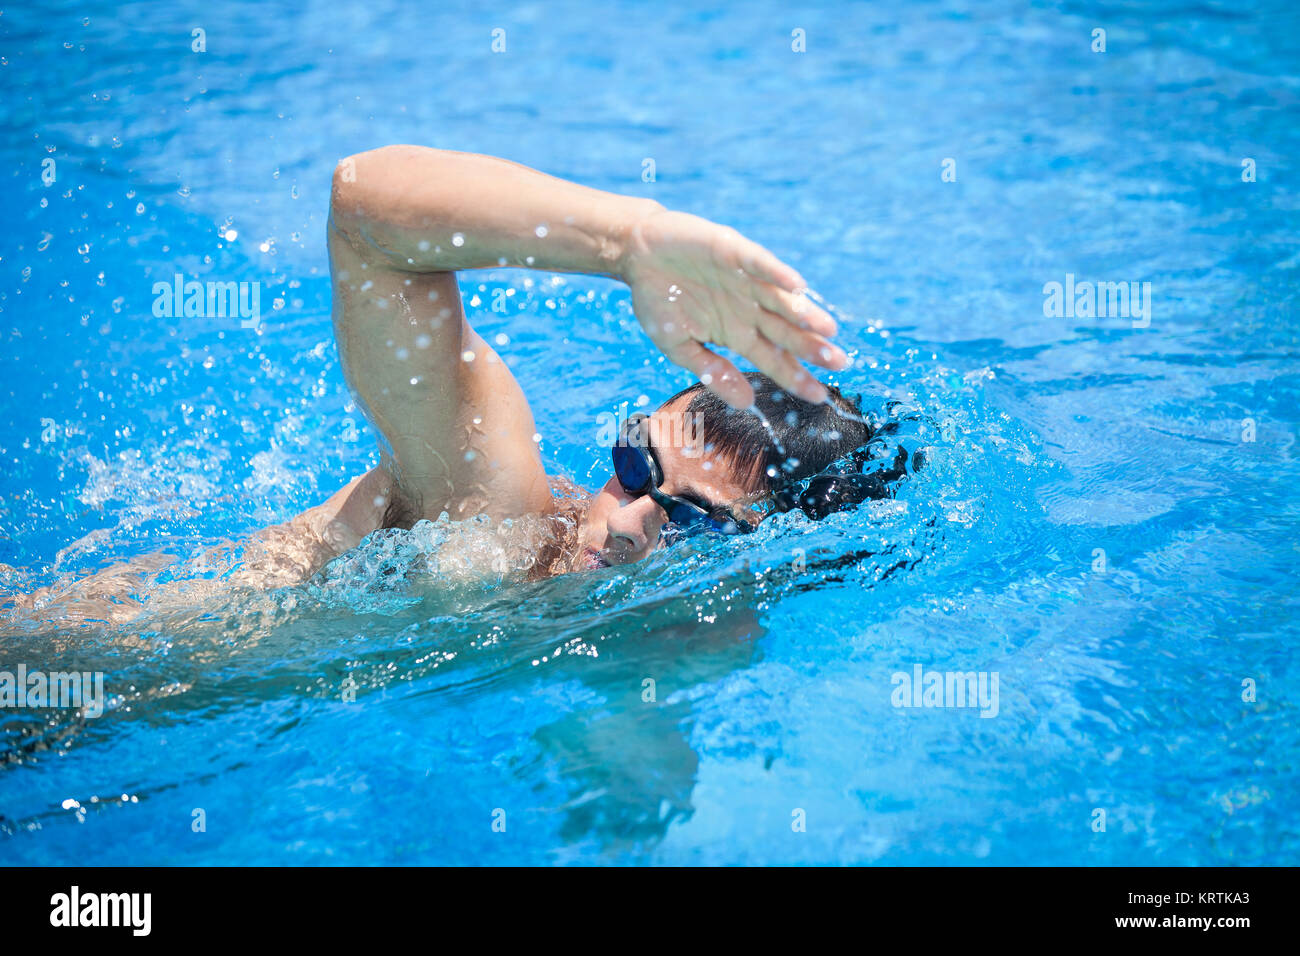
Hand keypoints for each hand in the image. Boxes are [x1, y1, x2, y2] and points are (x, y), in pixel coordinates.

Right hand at [619, 209, 848, 407]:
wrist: (637, 254)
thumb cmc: (658, 300)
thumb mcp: (679, 345)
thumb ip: (711, 371)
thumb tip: (746, 402)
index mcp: (738, 333)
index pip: (774, 359)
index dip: (797, 377)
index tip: (820, 396)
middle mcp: (749, 308)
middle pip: (787, 332)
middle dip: (812, 348)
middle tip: (840, 363)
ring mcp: (745, 280)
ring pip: (781, 300)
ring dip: (803, 313)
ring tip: (827, 329)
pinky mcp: (734, 251)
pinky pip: (759, 263)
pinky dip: (777, 273)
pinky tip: (797, 286)